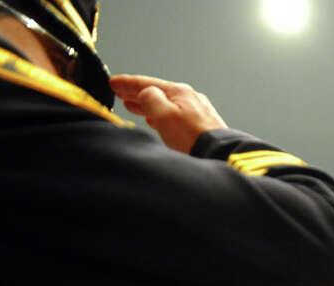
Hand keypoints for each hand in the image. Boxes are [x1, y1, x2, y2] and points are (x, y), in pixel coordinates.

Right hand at [110, 74, 226, 153]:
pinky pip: (176, 117)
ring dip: (148, 105)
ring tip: (134, 107)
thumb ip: (149, 99)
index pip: (147, 83)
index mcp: (180, 92)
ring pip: (166, 105)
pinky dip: (161, 116)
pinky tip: (157, 122)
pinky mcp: (203, 127)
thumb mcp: (163, 114)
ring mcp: (198, 112)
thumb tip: (145, 94)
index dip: (127, 83)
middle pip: (157, 93)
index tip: (113, 83)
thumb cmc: (193, 137)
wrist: (220, 155)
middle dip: (137, 93)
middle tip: (120, 93)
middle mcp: (191, 99)